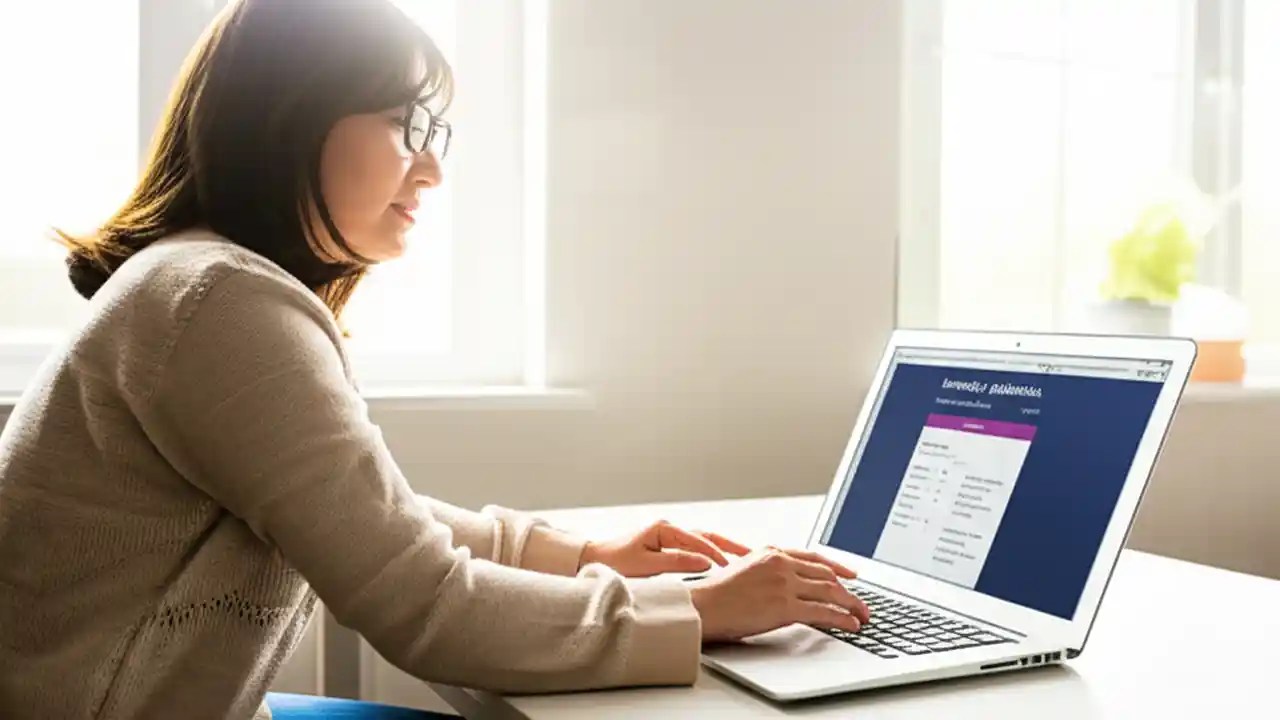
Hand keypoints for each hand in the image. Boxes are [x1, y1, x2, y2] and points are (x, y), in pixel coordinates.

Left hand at [579, 520, 750, 577]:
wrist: (594, 561)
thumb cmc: (615, 564)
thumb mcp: (645, 565)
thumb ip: (676, 562)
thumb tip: (705, 562)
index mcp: (664, 530)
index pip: (698, 541)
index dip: (716, 555)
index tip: (732, 567)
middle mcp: (669, 530)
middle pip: (707, 536)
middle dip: (730, 546)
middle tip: (754, 555)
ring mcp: (670, 537)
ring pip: (704, 541)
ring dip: (724, 549)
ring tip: (747, 558)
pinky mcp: (668, 547)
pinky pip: (697, 548)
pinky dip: (713, 553)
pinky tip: (725, 562)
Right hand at [688, 547, 869, 641]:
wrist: (702, 606)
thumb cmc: (717, 595)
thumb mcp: (745, 570)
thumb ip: (770, 572)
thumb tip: (791, 585)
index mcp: (771, 552)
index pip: (813, 558)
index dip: (836, 567)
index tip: (850, 574)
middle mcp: (780, 564)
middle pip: (826, 575)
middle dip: (848, 590)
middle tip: (861, 603)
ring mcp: (784, 584)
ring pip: (829, 592)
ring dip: (851, 605)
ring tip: (862, 616)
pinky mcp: (784, 606)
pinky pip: (822, 612)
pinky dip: (841, 618)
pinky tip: (850, 625)